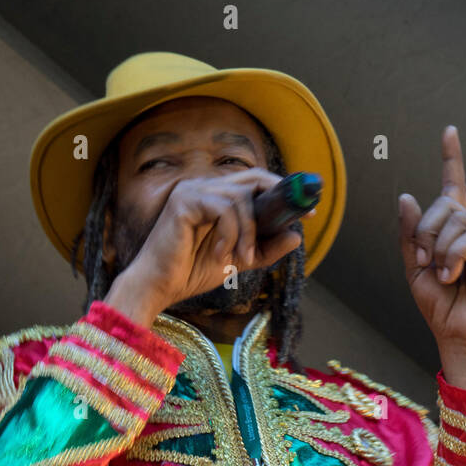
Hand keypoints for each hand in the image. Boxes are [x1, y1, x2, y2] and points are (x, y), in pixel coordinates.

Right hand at [105, 168, 302, 327]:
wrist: (158, 288)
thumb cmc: (190, 273)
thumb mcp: (237, 261)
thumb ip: (263, 249)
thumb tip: (296, 236)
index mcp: (215, 196)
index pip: (255, 181)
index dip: (283, 192)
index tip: (307, 211)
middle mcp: (203, 186)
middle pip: (253, 177)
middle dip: (279, 198)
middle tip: (298, 219)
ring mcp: (193, 190)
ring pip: (241, 197)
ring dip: (250, 232)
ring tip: (242, 260)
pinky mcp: (185, 201)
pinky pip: (225, 209)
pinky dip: (232, 234)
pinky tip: (222, 255)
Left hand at [398, 127, 465, 392]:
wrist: (457, 334)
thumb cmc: (439, 306)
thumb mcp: (414, 268)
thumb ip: (410, 234)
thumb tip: (407, 195)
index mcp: (452, 232)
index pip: (453, 188)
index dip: (452, 160)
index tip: (449, 132)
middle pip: (444, 205)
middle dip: (425, 232)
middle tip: (426, 262)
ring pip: (456, 221)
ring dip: (440, 250)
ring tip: (445, 275)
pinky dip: (455, 256)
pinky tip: (455, 275)